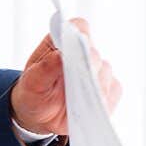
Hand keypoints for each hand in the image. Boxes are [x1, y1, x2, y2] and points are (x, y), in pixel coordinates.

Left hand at [9, 17, 121, 135]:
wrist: (40, 117)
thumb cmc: (33, 93)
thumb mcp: (31, 82)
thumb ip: (45, 68)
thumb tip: (60, 56)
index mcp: (61, 43)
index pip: (78, 27)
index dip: (80, 34)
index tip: (78, 44)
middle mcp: (82, 54)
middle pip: (94, 52)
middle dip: (88, 65)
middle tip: (80, 77)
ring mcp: (96, 71)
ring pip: (106, 72)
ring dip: (94, 85)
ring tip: (79, 98)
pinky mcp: (107, 88)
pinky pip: (113, 90)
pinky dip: (103, 99)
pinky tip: (89, 106)